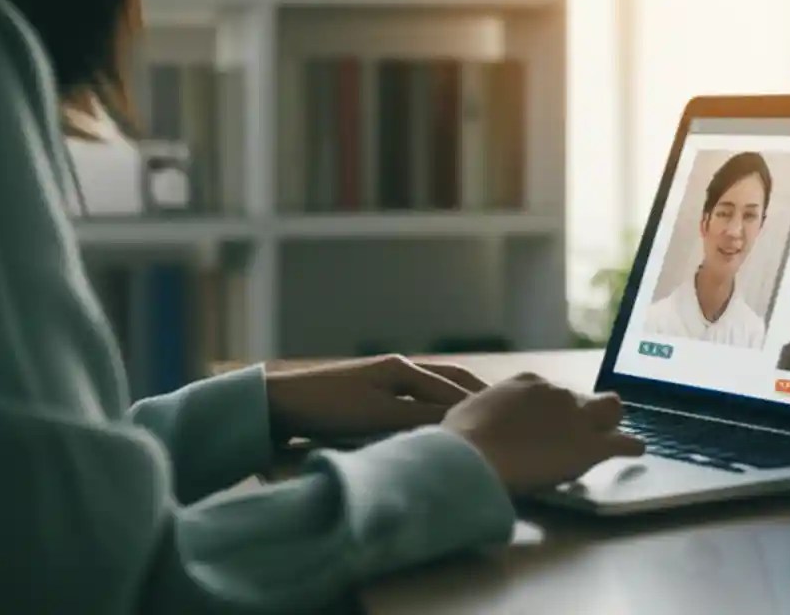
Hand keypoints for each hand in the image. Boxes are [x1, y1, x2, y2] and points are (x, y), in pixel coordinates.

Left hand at [265, 354, 486, 442]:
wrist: (280, 402)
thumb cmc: (328, 408)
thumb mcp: (378, 416)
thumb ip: (420, 418)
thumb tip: (462, 422)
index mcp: (402, 368)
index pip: (453, 388)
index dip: (480, 405)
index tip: (508, 421)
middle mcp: (398, 367)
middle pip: (449, 379)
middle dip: (477, 394)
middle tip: (509, 412)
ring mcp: (384, 378)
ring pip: (434, 387)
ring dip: (458, 399)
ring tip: (483, 416)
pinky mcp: (372, 392)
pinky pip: (417, 397)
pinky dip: (437, 406)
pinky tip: (442, 419)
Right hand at [442, 373, 644, 494]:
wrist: (473, 457)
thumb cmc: (461, 439)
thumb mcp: (469, 413)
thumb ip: (487, 413)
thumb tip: (481, 422)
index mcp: (527, 383)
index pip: (552, 392)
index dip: (552, 410)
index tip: (546, 425)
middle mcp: (557, 393)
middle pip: (583, 398)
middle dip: (583, 414)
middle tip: (576, 434)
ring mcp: (576, 418)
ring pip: (612, 410)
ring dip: (611, 422)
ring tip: (610, 435)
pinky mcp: (590, 446)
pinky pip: (625, 443)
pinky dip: (631, 447)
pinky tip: (635, 451)